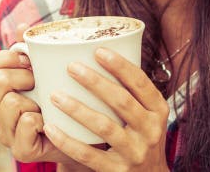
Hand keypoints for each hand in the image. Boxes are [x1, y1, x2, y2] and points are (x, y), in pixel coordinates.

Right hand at [0, 24, 73, 163]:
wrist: (82, 135)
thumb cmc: (60, 100)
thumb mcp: (45, 71)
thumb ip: (31, 50)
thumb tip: (22, 27)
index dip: (6, 58)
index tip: (29, 60)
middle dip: (25, 77)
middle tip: (41, 84)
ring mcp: (5, 133)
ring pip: (11, 102)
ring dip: (34, 100)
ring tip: (46, 105)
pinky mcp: (20, 150)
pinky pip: (25, 122)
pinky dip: (41, 118)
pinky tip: (49, 122)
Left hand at [43, 47, 170, 171]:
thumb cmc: (140, 136)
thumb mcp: (147, 114)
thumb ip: (130, 91)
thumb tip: (97, 52)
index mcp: (158, 110)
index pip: (141, 83)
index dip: (120, 65)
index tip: (98, 50)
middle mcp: (151, 131)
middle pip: (122, 101)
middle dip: (95, 82)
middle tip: (71, 67)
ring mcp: (135, 153)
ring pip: (104, 127)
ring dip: (77, 109)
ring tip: (55, 95)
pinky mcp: (117, 171)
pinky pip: (88, 155)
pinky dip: (68, 141)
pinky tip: (51, 127)